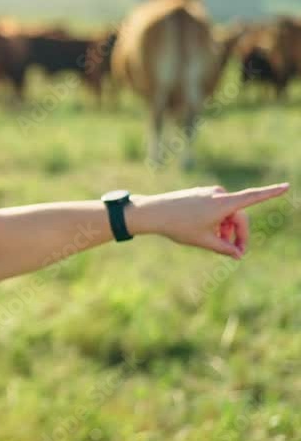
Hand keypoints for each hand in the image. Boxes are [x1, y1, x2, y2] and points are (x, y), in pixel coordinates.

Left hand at [129, 183, 290, 258]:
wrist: (152, 212)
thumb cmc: (179, 227)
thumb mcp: (205, 241)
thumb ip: (225, 248)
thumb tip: (238, 254)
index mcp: (223, 203)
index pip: (253, 197)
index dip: (271, 193)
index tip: (287, 186)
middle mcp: (218, 194)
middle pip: (239, 216)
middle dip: (239, 234)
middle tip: (237, 253)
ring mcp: (208, 193)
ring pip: (227, 214)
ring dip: (227, 229)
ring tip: (217, 243)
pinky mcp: (200, 195)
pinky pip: (216, 209)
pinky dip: (217, 222)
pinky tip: (208, 232)